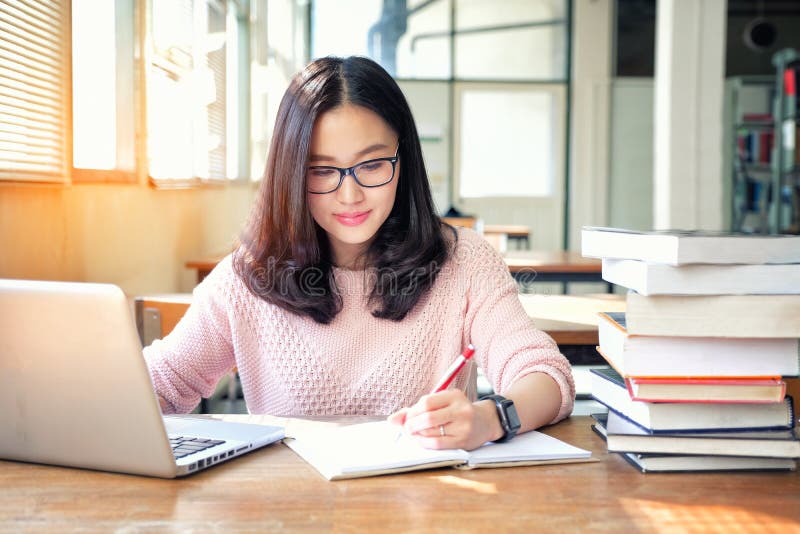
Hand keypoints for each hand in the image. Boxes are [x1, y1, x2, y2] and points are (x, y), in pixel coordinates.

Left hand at [387, 390, 501, 450]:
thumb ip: (415, 409)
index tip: (407, 418)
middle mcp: (461, 409)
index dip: (412, 412)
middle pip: (428, 417)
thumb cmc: (457, 412)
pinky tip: (420, 440)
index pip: (426, 402)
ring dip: (416, 434)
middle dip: (411, 424)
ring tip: (413, 434)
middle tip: (406, 428)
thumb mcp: (441, 404)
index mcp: (454, 395)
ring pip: (431, 431)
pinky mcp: (463, 441)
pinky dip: (424, 443)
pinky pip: (437, 443)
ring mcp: (463, 426)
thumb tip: (390, 420)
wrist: (485, 422)